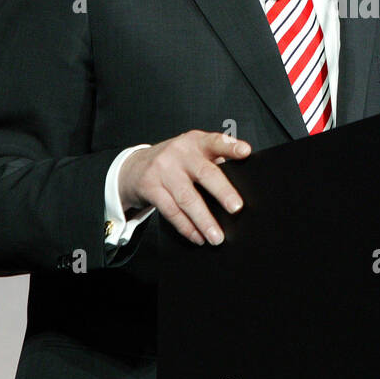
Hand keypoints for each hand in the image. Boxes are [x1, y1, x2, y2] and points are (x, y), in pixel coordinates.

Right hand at [117, 130, 250, 245]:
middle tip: (236, 208)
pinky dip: (186, 227)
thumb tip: (241, 186)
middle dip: (222, 191)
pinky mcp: (150, 187)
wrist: (134, 167)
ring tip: (216, 236)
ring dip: (204, 220)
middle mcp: (180, 153)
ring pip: (187, 198)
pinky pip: (171, 211)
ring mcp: (163, 170)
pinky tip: (198, 236)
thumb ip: (213, 162)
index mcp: (196, 142)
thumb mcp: (193, 153)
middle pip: (204, 172)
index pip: (215, 141)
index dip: (231, 146)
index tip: (245, 152)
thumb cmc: (174, 162)